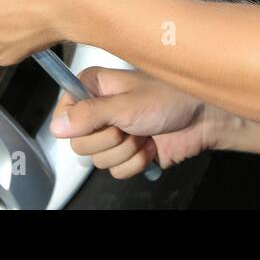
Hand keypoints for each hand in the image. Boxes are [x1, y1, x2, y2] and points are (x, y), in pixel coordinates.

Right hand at [50, 66, 233, 178]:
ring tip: (143, 133)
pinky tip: (150, 147)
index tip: (98, 121)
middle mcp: (100, 111)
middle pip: (79, 143)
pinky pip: (116, 171)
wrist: (202, 119)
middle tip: (128, 126)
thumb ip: (89, 115)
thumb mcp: (126, 104)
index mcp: (94, 88)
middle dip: (108, 140)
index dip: (77, 124)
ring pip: (98, 160)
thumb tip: (56, 126)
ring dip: (126, 151)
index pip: (63, 112)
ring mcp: (113, 134)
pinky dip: (136, 162)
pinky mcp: (127, 154)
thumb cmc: (170, 98)